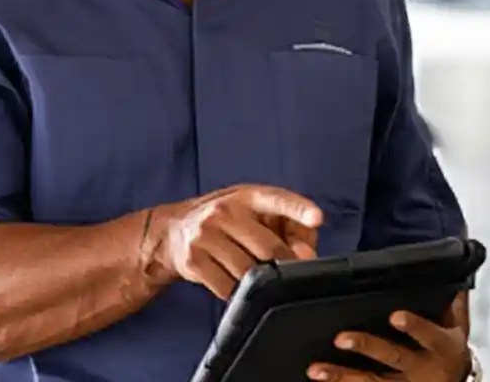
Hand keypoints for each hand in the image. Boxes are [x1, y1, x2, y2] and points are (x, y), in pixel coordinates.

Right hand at [143, 184, 322, 298]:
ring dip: (257, 281)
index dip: (299, 209)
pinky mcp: (193, 260)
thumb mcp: (253, 213)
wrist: (173, 231)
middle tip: (286, 271)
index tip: (317, 219)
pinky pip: (227, 288)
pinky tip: (232, 281)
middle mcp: (225, 211)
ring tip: (252, 273)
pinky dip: (236, 292)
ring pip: (248, 272)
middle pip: (269, 248)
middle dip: (284, 265)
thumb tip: (306, 256)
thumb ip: (288, 228)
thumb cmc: (225, 221)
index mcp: (247, 196)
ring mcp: (206, 235)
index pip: (278, 199)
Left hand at [308, 298, 470, 381]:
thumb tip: (452, 263)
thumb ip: (452, 298)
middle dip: (367, 346)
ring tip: (317, 369)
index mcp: (442, 346)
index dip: (413, 326)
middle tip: (341, 338)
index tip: (395, 316)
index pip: (429, 334)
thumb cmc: (449, 350)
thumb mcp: (457, 325)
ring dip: (342, 376)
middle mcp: (422, 368)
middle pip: (393, 357)